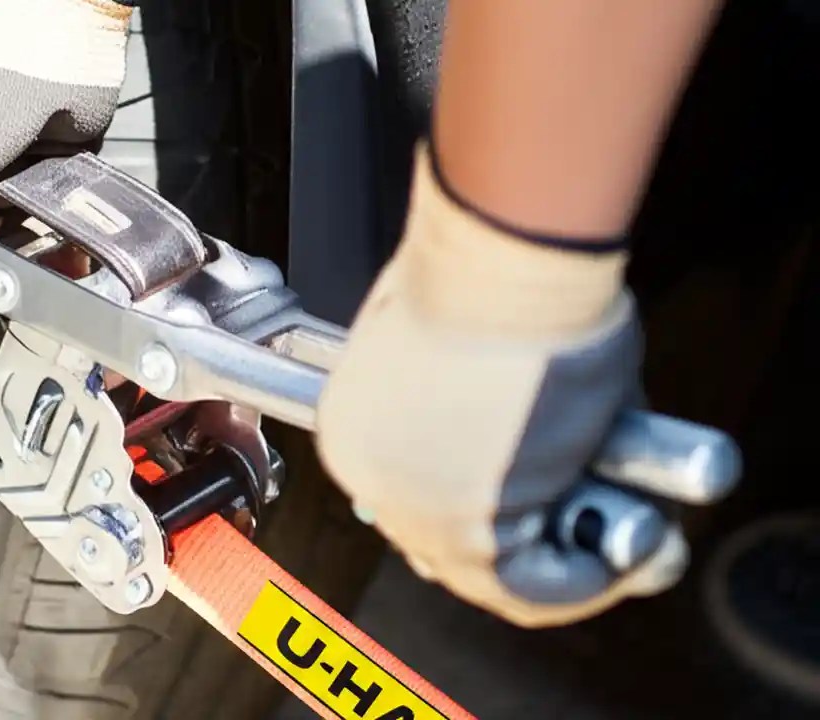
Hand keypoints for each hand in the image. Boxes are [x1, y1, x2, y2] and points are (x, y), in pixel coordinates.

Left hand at [315, 144, 739, 627]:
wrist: (502, 269)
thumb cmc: (485, 277)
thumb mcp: (461, 342)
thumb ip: (479, 399)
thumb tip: (536, 428)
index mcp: (357, 427)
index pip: (416, 494)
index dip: (486, 504)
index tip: (542, 500)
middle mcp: (371, 479)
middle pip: (446, 540)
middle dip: (528, 538)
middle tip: (590, 522)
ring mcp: (411, 509)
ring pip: (489, 572)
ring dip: (566, 563)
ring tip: (623, 537)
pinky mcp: (466, 531)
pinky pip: (528, 589)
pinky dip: (586, 583)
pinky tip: (630, 555)